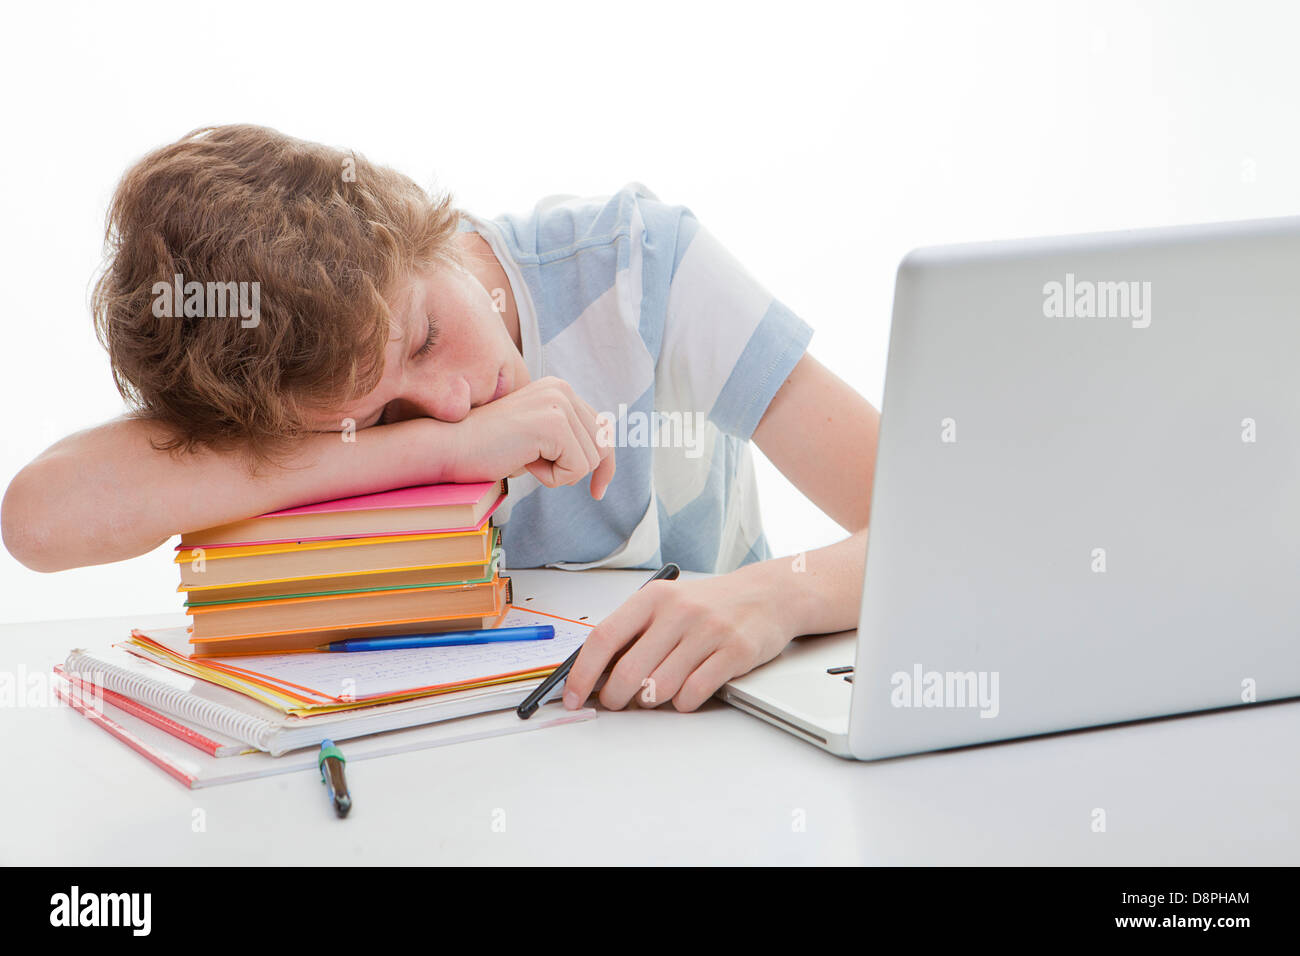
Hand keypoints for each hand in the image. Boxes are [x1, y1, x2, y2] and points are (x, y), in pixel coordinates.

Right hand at [442, 376, 614, 498]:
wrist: (451, 447)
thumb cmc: (489, 449)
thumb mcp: (535, 439)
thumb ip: (566, 439)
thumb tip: (604, 460)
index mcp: (560, 389)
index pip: (603, 430)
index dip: (604, 465)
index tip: (598, 492)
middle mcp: (563, 390)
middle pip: (602, 447)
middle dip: (575, 471)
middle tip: (534, 465)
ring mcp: (559, 404)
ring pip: (591, 461)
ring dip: (559, 474)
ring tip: (524, 458)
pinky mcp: (554, 424)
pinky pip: (576, 469)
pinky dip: (552, 478)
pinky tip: (523, 461)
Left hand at [563, 572, 794, 712]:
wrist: (766, 595)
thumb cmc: (708, 606)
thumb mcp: (665, 606)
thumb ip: (632, 634)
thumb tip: (591, 676)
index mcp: (652, 597)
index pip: (603, 638)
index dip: (581, 674)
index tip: (571, 697)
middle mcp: (678, 611)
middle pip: (628, 672)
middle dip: (616, 698)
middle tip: (619, 703)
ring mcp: (707, 631)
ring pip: (660, 688)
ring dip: (654, 701)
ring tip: (661, 690)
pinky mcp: (734, 652)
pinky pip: (693, 694)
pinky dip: (684, 703)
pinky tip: (688, 691)